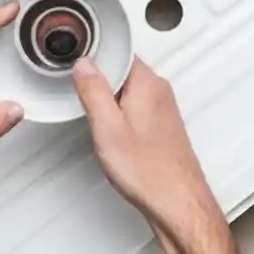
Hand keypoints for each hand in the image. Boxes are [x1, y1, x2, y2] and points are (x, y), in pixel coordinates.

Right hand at [72, 57, 220, 232]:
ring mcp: (161, 108)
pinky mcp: (160, 125)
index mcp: (147, 84)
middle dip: (99, 80)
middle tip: (82, 97)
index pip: (118, 52)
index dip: (94, 57)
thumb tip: (84, 64)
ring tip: (97, 119)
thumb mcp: (107, 127)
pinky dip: (119, 113)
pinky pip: (134, 106)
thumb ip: (93, 91)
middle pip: (122, 69)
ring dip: (109, 99)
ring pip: (127, 89)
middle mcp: (159, 91)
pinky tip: (112, 132)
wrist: (177, 202)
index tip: (76, 66)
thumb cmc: (149, 171)